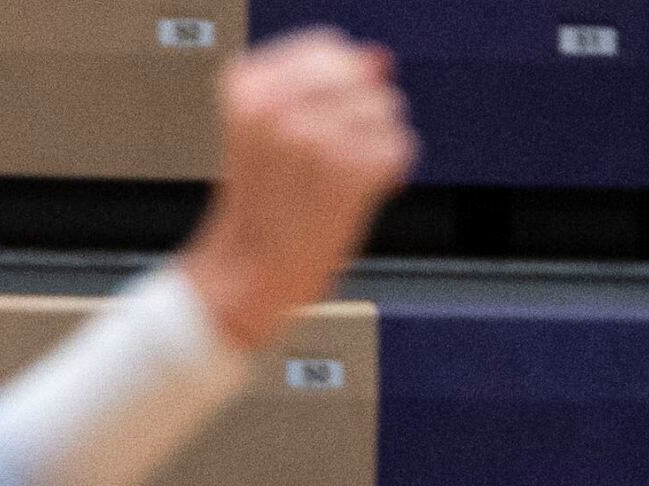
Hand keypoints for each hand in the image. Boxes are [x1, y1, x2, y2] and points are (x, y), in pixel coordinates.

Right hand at [179, 32, 414, 349]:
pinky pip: (400, 147)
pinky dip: (390, 174)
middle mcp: (278, 107)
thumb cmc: (262, 208)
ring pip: (386, 108)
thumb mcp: (272, 131)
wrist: (250, 276)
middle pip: (362, 74)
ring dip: (376, 144)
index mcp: (248, 87)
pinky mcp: (351, 172)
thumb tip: (380, 58)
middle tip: (337, 156)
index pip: (327, 48)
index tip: (328, 117)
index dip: (341, 83)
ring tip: (343, 178)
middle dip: (362, 112)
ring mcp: (316, 139)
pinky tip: (361, 194)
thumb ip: (324, 87)